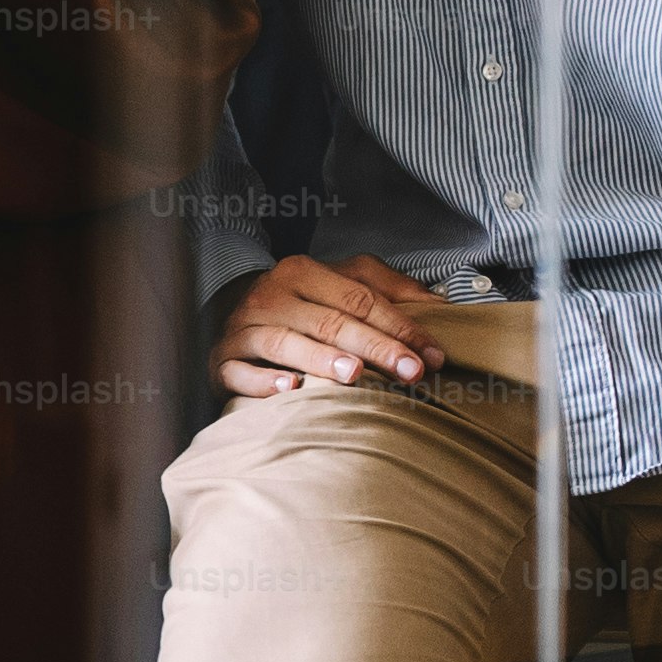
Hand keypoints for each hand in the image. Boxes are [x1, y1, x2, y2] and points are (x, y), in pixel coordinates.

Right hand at [208, 255, 448, 397]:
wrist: (231, 313)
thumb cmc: (300, 304)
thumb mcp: (342, 283)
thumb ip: (388, 288)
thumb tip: (440, 305)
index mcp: (303, 272)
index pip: (358, 298)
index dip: (399, 326)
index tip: (433, 355)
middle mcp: (271, 296)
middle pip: (329, 321)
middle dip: (375, 347)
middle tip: (411, 372)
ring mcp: (243, 328)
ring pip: (285, 343)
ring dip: (321, 359)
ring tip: (355, 375)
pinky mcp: (221, 360)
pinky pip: (240, 371)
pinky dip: (264, 381)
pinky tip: (291, 388)